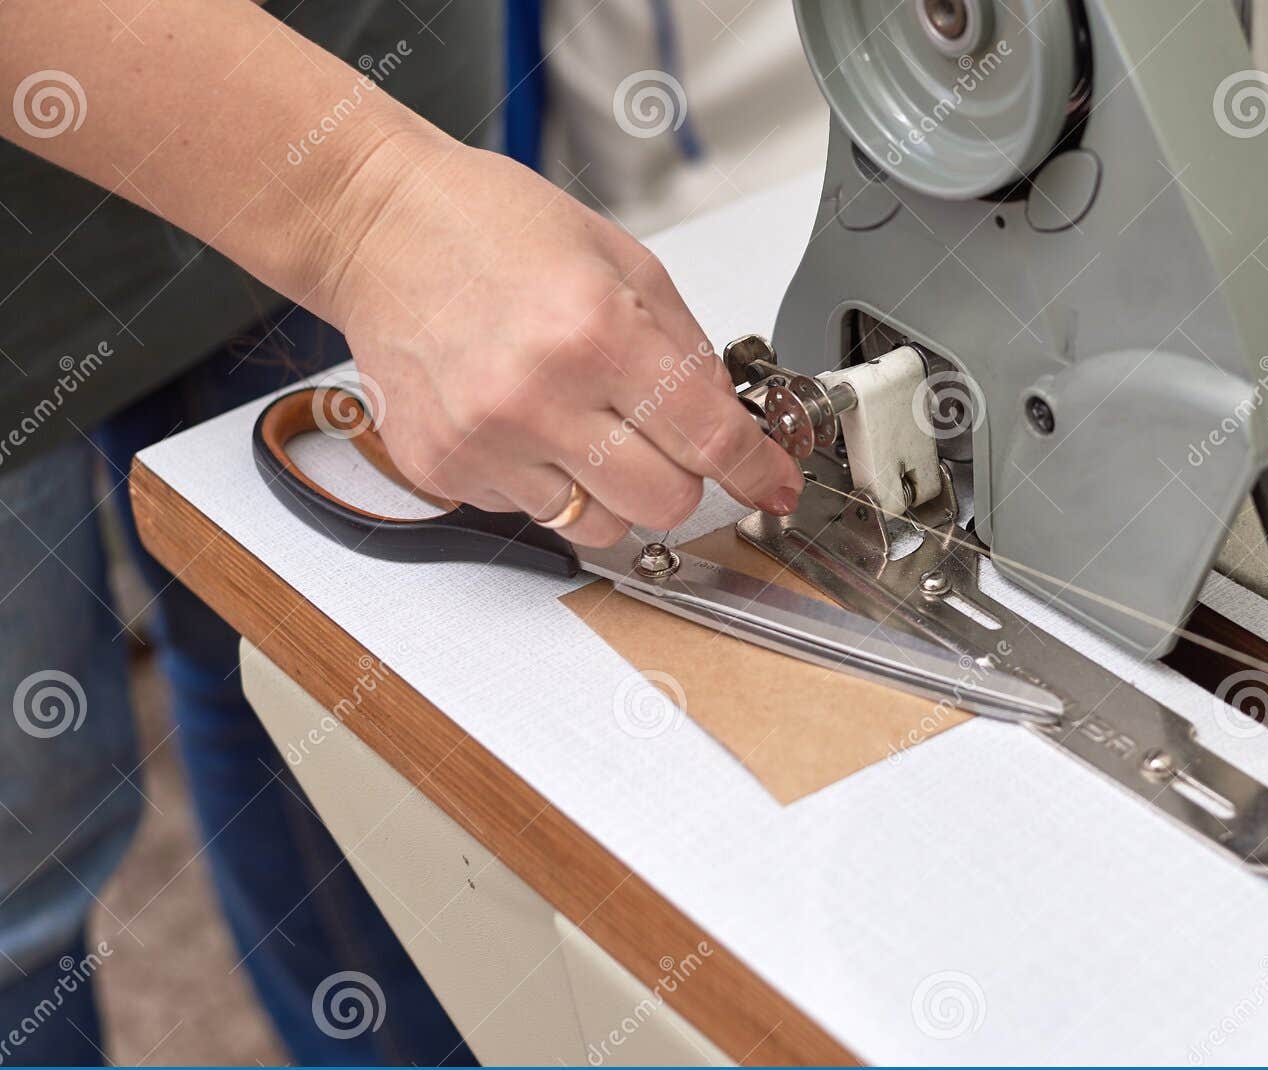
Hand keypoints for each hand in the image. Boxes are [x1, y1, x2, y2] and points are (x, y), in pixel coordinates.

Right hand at [321, 136, 801, 545]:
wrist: (379, 229)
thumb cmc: (492, 229)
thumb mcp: (623, 262)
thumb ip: (686, 349)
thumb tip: (731, 425)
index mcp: (596, 332)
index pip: (708, 440)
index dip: (755, 471)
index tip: (771, 485)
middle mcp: (538, 397)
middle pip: (664, 505)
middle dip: (681, 477)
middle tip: (662, 436)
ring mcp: (485, 442)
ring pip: (601, 526)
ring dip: (612, 488)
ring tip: (580, 422)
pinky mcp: (444, 469)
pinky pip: (532, 512)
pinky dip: (546, 480)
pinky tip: (523, 420)